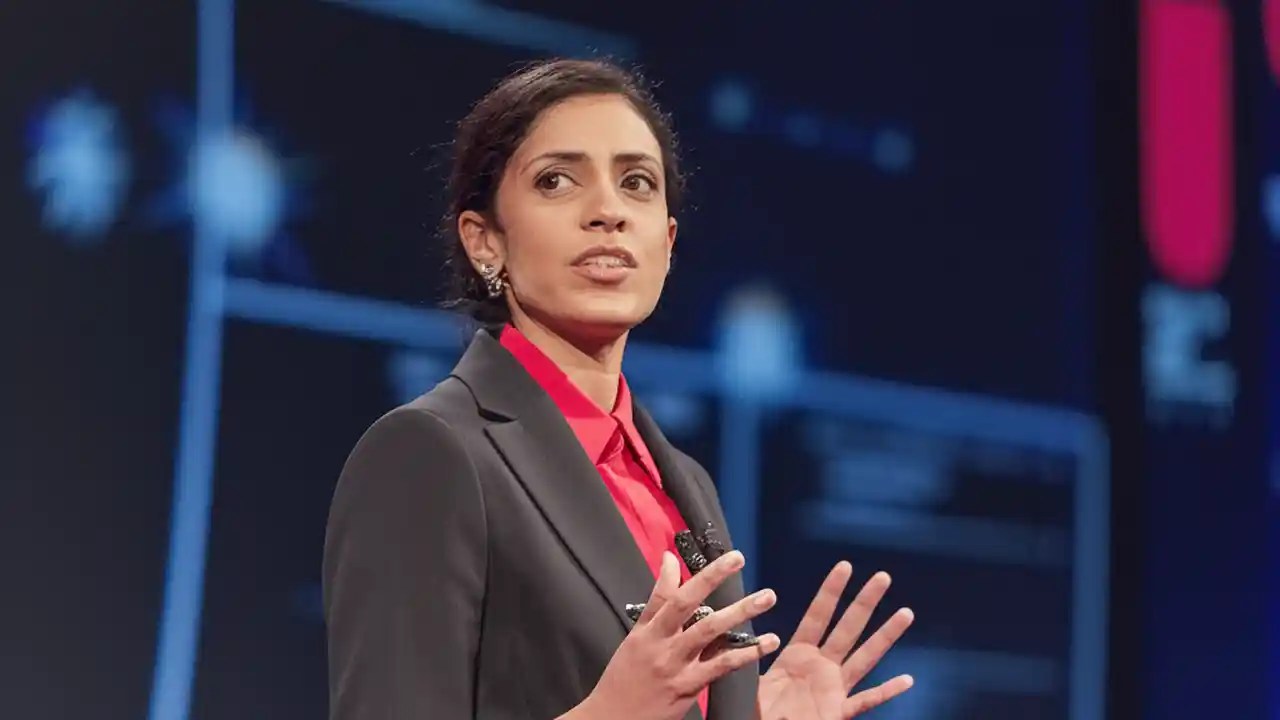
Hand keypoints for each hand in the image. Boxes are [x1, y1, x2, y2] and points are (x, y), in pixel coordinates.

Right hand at [580, 550, 781, 719]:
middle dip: (712, 577)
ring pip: (710, 630)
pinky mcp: (687, 686)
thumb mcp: (634, 643)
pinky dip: (746, 653)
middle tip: (737, 558)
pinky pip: (721, 665)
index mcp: (645, 631)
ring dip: (741, 611)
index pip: (662, 594)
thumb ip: (654, 610)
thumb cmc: (623, 682)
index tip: (687, 552)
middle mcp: (659, 643)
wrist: (609, 719)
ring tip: (767, 597)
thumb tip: (667, 570)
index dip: (677, 571)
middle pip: (686, 602)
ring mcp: (675, 664)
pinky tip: (767, 643)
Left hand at [757, 562, 913, 719]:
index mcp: (797, 654)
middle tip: (883, 577)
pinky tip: (906, 680)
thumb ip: (752, 657)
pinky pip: (865, 701)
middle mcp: (821, 666)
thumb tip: (745, 635)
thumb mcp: (750, 677)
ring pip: (864, 658)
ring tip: (906, 613)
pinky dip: (886, 692)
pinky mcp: (839, 711)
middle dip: (865, 602)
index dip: (830, 592)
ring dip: (884, 636)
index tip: (845, 566)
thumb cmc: (756, 708)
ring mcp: (834, 688)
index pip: (817, 615)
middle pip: (848, 628)